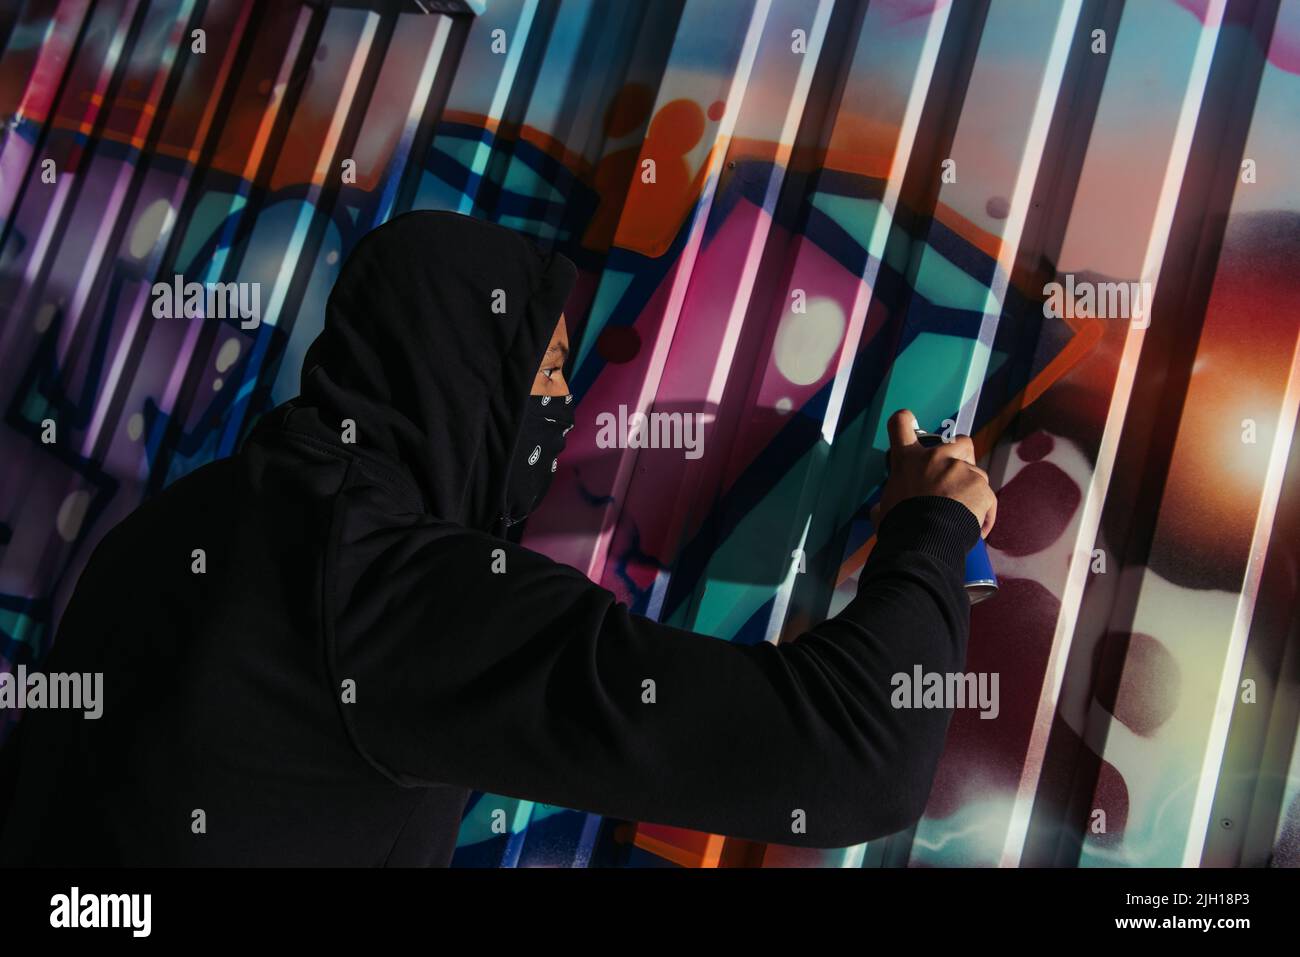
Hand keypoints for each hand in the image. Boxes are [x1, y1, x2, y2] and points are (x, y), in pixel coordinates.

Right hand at [868, 409, 997, 537]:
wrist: (923, 540)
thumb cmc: (900, 524)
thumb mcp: (885, 507)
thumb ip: (888, 501)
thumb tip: (879, 511)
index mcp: (908, 460)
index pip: (900, 424)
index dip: (905, 421)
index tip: (909, 422)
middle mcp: (936, 457)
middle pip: (960, 441)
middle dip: (963, 454)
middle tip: (957, 474)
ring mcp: (961, 470)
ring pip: (977, 474)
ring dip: (972, 489)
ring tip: (964, 513)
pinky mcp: (981, 487)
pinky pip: (988, 498)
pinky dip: (984, 512)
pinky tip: (976, 527)